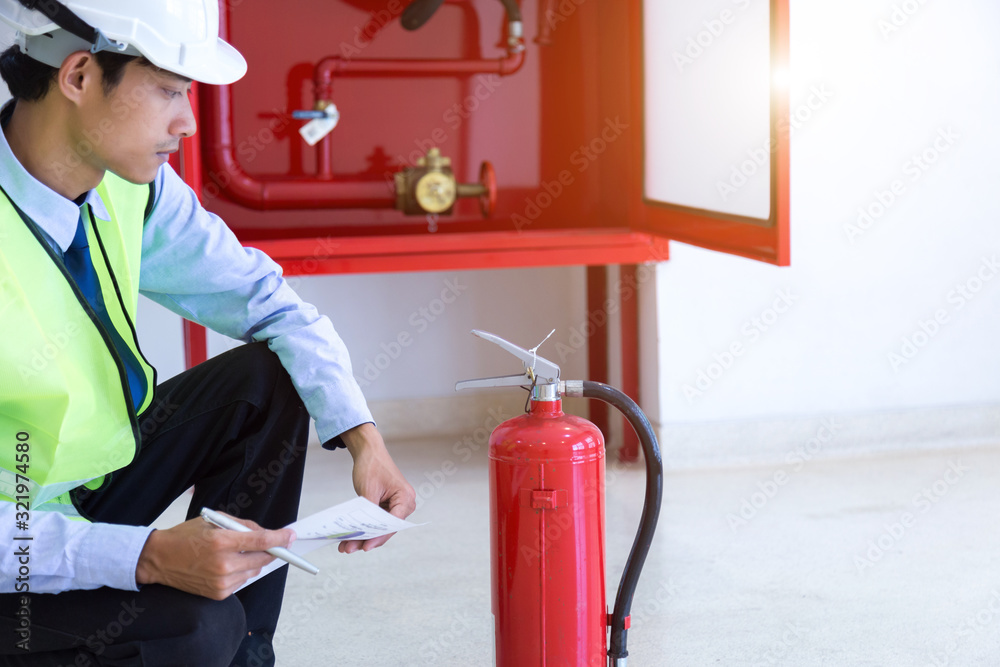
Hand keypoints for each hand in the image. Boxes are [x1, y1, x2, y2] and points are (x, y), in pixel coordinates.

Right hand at [135, 513, 294, 599]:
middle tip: (271, 543)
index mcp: (221, 541)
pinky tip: (226, 565)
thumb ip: (242, 526)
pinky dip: (241, 572)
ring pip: (254, 571)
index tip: (290, 536)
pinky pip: (242, 581)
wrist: (158, 559)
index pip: (260, 540)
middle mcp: (223, 564)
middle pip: (262, 558)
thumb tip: (266, 532)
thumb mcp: (213, 521)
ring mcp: (221, 581)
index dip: (279, 538)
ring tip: (236, 553)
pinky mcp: (218, 594)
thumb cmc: (185, 537)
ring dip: (253, 561)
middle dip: (270, 550)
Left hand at [338, 423, 415, 553]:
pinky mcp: (386, 507)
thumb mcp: (368, 490)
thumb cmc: (372, 465)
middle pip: (386, 529)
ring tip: (346, 546)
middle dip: (367, 539)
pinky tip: (350, 536)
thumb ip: (369, 512)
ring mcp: (396, 507)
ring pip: (379, 528)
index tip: (366, 545)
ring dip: (363, 536)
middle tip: (349, 548)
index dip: (379, 536)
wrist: (369, 451)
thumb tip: (362, 532)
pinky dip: (364, 528)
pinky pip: (376, 522)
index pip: (393, 523)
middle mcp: (404, 504)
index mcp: (405, 498)